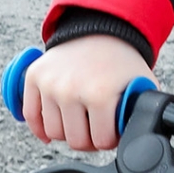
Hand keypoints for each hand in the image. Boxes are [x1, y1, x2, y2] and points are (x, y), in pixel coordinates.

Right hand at [24, 36, 154, 151]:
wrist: (101, 31)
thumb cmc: (122, 63)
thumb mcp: (143, 87)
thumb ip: (142, 114)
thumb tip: (140, 137)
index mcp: (101, 95)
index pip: (101, 141)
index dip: (110, 140)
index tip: (112, 131)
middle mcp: (70, 90)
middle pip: (75, 141)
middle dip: (89, 139)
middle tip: (96, 128)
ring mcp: (49, 84)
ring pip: (53, 132)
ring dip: (67, 132)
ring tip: (80, 122)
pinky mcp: (33, 78)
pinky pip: (31, 115)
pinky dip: (40, 127)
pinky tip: (51, 131)